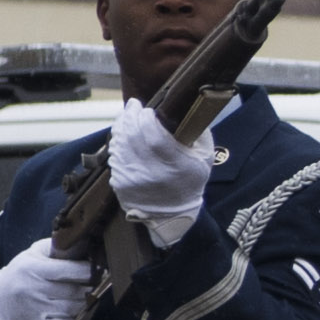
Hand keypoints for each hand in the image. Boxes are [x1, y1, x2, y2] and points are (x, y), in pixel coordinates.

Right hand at [0, 239, 93, 319]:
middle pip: (77, 291)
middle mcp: (33, 290)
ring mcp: (36, 311)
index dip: (88, 271)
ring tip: (77, 299)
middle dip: (87, 289)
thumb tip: (80, 242)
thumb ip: (54, 247)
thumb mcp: (31, 256)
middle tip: (90, 286)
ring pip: (75, 308)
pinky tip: (65, 314)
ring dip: (81, 304)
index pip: (71, 270)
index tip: (95, 271)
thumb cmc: (18, 277)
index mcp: (33, 269)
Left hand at [107, 97, 213, 246]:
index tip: (147, 108)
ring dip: (121, 126)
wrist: (172, 214)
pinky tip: (123, 137)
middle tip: (133, 105)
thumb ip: (200, 133)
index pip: (153, 135)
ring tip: (127, 117)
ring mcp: (133, 178)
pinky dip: (117, 143)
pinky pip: (114, 155)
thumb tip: (191, 108)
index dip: (146, 118)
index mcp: (176, 165)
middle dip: (131, 115)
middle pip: (133, 135)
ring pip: (119, 143)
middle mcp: (152, 171)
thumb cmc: (190, 182)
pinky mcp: (120, 182)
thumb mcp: (205, 159)